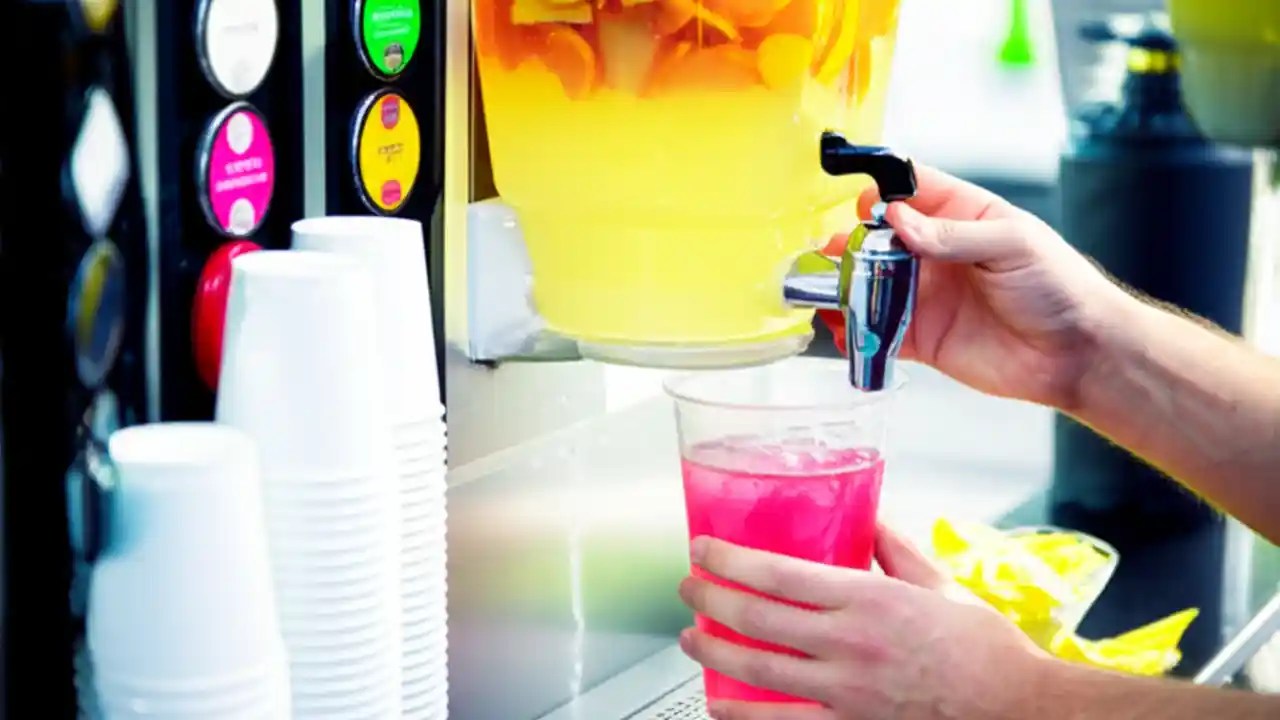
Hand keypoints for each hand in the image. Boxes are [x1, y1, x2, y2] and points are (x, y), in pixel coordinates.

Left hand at [677, 525, 1046, 719]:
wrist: (1020, 710)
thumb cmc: (986, 651)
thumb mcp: (941, 584)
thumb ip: (896, 548)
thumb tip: (868, 515)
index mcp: (869, 599)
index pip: (777, 572)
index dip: (728, 559)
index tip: (703, 549)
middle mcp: (850, 644)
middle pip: (756, 617)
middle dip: (709, 599)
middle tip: (689, 589)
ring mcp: (847, 692)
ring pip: (759, 673)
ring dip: (714, 654)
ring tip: (691, 640)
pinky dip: (744, 716)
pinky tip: (722, 705)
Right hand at [820, 166, 1129, 409]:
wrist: (1077, 354)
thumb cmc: (1059, 286)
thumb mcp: (1011, 244)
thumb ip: (952, 234)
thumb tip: (899, 220)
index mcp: (961, 217)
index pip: (912, 190)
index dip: (882, 190)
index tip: (862, 202)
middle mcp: (936, 254)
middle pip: (879, 239)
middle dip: (851, 240)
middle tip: (834, 249)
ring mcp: (926, 296)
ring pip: (871, 284)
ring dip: (845, 284)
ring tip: (826, 286)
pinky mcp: (921, 338)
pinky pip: (877, 331)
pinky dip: (854, 329)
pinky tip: (841, 325)